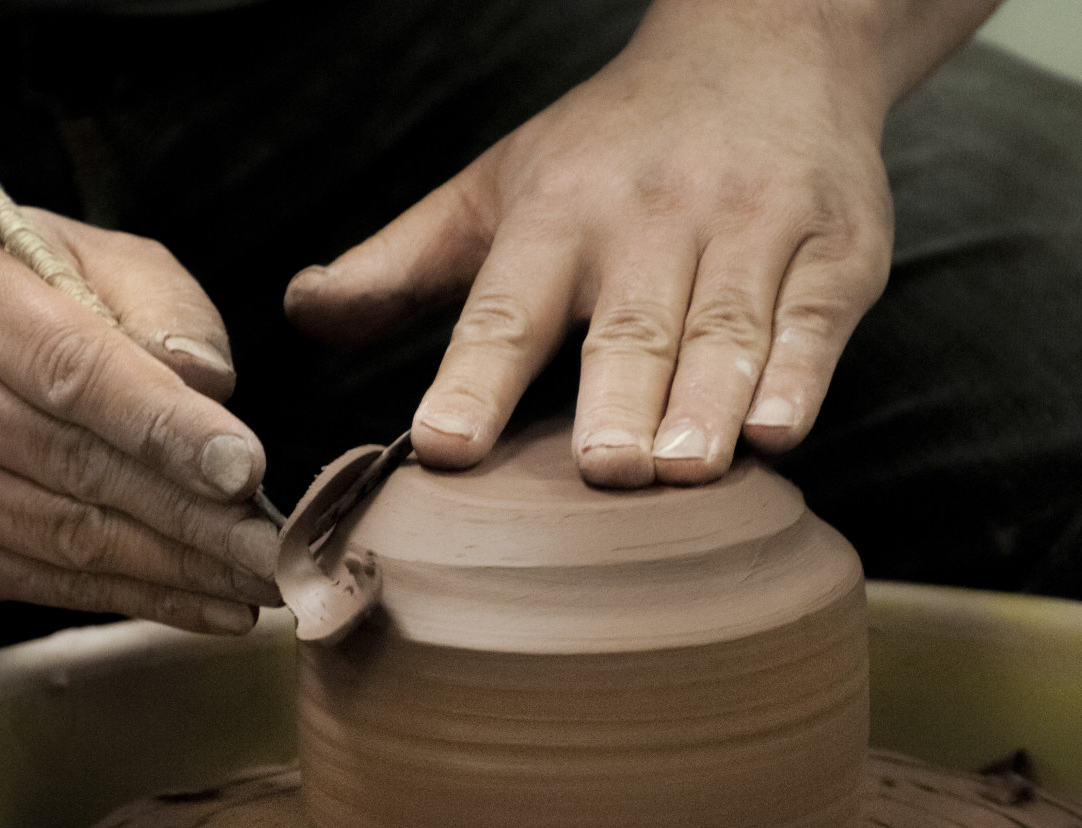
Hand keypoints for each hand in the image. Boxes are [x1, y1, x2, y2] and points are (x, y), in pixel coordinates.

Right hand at [0, 210, 279, 632]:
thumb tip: (209, 388)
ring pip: (67, 540)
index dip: (165, 430)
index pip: (76, 374)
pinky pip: (47, 583)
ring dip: (178, 572)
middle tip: (281, 550)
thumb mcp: (105, 258)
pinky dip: (138, 599)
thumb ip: (164, 312)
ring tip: (262, 584)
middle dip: (195, 519)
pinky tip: (211, 607)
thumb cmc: (36, 288)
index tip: (248, 472)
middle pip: (78, 469)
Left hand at [285, 0, 894, 486]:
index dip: (473, 378)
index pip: (505, 307)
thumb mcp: (494, 189)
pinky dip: (800, 372)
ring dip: (706, 398)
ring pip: (725, 325)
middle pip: (627, 324)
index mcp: (556, 214)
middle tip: (601, 472)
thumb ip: (401, 263)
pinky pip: (817, 315)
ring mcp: (751, 227)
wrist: (768, 44)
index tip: (442, 447)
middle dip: (614, 397)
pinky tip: (779, 431)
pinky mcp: (838, 246)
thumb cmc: (610, 147)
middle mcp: (650, 218)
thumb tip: (300, 311)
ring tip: (685, 470)